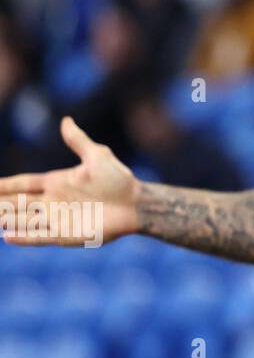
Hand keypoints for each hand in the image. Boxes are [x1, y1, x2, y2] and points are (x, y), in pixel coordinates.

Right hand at [0, 117, 140, 245]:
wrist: (136, 204)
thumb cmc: (119, 180)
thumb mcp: (97, 156)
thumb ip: (78, 141)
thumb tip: (66, 120)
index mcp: (56, 182)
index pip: (23, 183)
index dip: (4, 185)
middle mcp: (52, 201)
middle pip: (16, 203)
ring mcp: (58, 218)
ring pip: (23, 220)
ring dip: (6, 219)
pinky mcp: (66, 234)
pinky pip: (41, 236)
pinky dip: (25, 236)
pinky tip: (8, 237)